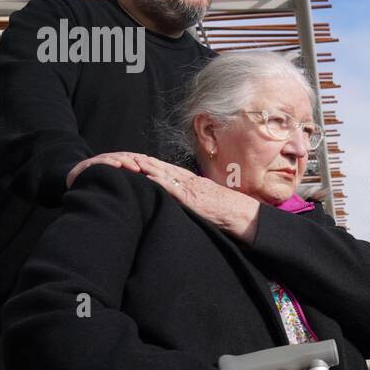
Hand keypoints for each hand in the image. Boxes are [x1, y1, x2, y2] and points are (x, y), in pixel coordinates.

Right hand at [66, 151, 145, 187]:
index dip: (144, 164)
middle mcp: (109, 159)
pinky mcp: (88, 164)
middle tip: (148, 170)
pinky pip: (100, 161)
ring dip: (126, 161)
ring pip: (115, 158)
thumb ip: (128, 182)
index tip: (155, 170)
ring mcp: (99, 161)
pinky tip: (116, 165)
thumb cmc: (96, 184)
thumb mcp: (114, 183)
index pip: (133, 160)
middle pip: (127, 158)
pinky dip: (109, 162)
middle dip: (138, 162)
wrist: (72, 179)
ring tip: (136, 167)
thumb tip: (147, 190)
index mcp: (117, 162)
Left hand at [135, 155, 260, 241]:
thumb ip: (194, 195)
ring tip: (133, 163)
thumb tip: (183, 196)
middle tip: (129, 156)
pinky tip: (149, 179)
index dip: (153, 163)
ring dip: (149, 168)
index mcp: (194, 181)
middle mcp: (191, 181)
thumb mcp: (207, 199)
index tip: (139, 159)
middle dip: (146, 162)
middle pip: (164, 168)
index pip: (169, 169)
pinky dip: (161, 183)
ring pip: (166, 175)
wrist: (240, 213)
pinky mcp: (192, 199)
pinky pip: (174, 189)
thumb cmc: (226, 209)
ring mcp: (191, 189)